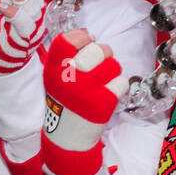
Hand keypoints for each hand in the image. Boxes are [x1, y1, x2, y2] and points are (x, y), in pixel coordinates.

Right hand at [41, 30, 126, 174]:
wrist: (67, 139)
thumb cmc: (65, 102)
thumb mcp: (56, 78)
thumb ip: (67, 57)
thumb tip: (88, 35)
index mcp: (53, 70)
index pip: (67, 40)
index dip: (81, 36)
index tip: (87, 40)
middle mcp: (68, 78)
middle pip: (97, 50)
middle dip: (104, 52)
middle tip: (102, 60)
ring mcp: (86, 91)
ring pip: (113, 65)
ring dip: (112, 71)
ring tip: (103, 81)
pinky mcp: (102, 103)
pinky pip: (122, 82)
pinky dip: (119, 87)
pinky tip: (109, 94)